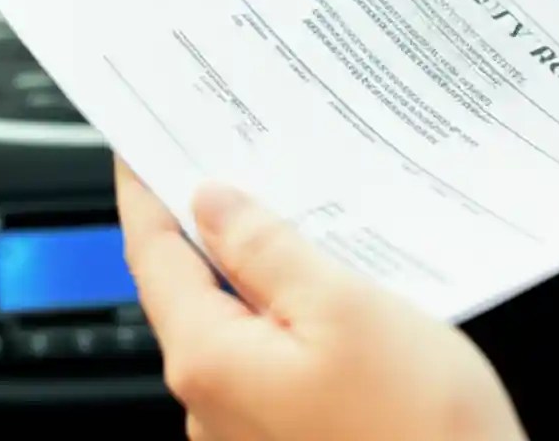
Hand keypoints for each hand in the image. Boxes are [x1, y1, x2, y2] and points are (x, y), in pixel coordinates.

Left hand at [114, 158, 527, 440]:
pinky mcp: (286, 438)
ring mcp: (246, 429)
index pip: (152, 255)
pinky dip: (282, 314)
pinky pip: (267, 358)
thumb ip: (267, 251)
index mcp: (210, 362)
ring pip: (233, 323)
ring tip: (286, 214)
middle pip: (188, 289)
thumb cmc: (419, 430)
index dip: (144, 193)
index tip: (139, 148)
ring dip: (251, 270)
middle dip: (203, 225)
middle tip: (222, 158)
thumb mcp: (344, 309)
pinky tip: (321, 288)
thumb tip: (214, 205)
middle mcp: (212, 404)